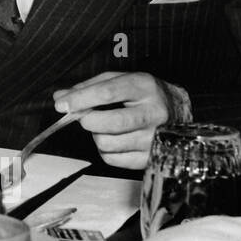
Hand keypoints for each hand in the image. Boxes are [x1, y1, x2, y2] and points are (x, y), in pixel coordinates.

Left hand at [53, 71, 187, 168]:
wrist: (180, 112)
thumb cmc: (143, 95)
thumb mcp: (121, 81)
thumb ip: (89, 87)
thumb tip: (60, 98)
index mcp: (144, 87)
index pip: (108, 93)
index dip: (80, 99)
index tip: (61, 104)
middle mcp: (154, 113)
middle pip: (109, 123)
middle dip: (87, 121)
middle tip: (85, 117)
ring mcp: (155, 138)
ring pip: (107, 143)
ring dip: (97, 136)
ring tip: (105, 127)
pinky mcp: (152, 158)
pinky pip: (113, 160)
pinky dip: (105, 151)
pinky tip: (114, 140)